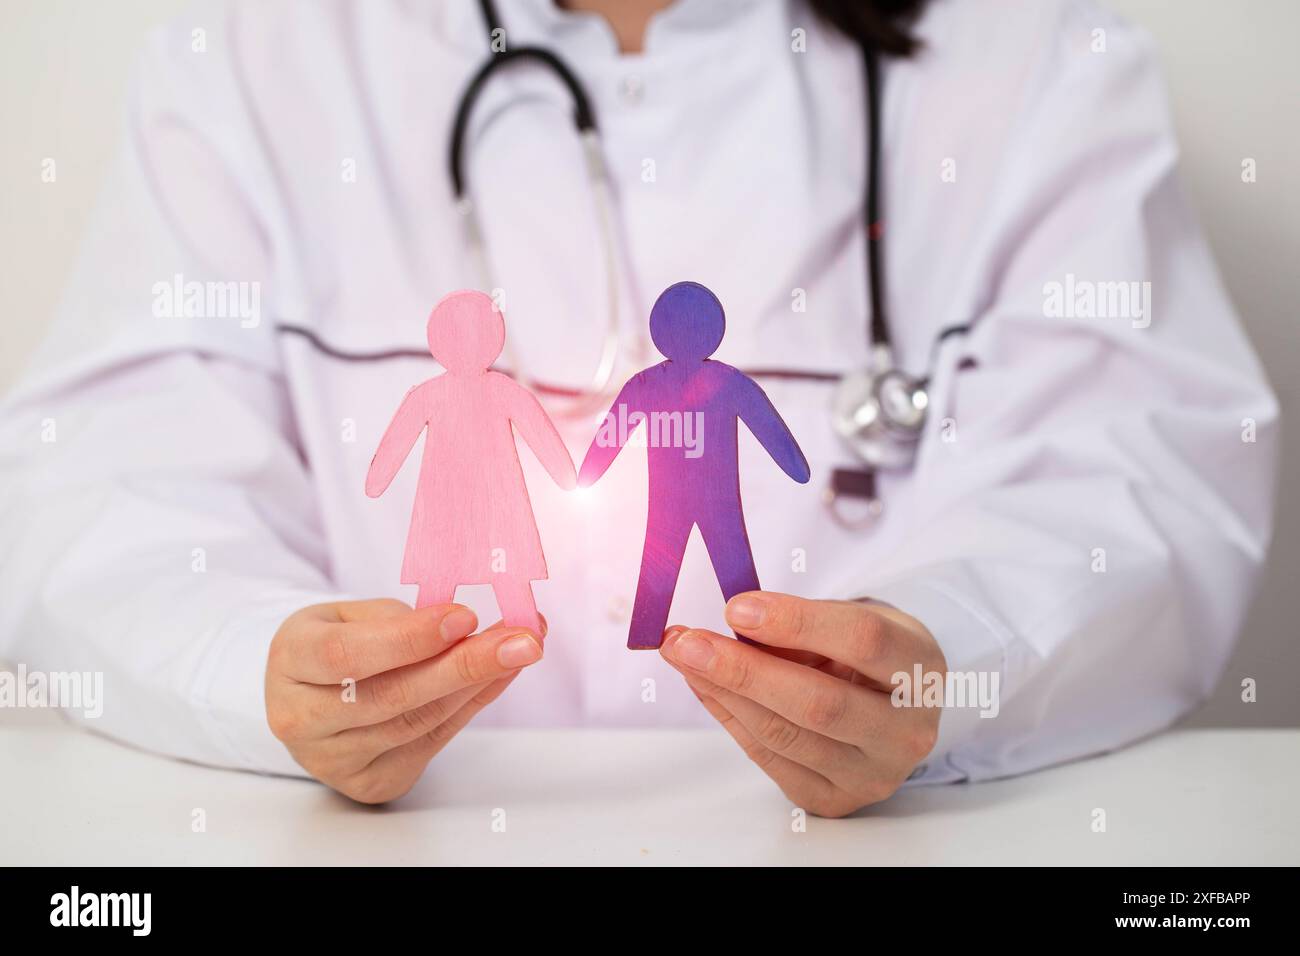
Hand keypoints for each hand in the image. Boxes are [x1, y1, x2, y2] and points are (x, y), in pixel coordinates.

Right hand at [265, 598, 542, 803]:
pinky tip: (498, 676)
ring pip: (416, 723)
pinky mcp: (368, 782)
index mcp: (290, 659)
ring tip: (520, 651)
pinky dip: (470, 706)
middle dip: (464, 665)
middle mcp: (301, 717)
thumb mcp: (350, 614)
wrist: (307, 695)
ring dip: (476, 685)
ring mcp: (332, 759)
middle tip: (522, 640)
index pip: (346, 655)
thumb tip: (471, 624)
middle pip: (390, 697)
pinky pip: (430, 742)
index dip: (408, 639)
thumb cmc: (335, 642)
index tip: (465, 617)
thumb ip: (400, 620)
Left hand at [660, 592, 945, 817]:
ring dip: (724, 693)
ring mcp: (873, 774)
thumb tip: (733, 622)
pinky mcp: (835, 799)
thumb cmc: (866, 654)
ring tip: (685, 657)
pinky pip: (769, 759)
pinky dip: (729, 718)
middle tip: (688, 642)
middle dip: (743, 670)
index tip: (737, 608)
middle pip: (819, 702)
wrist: (893, 707)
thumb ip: (802, 623)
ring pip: (786, 736)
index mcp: (920, 668)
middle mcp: (906, 731)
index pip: (863, 640)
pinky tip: (705, 686)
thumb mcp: (852, 620)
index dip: (796, 622)